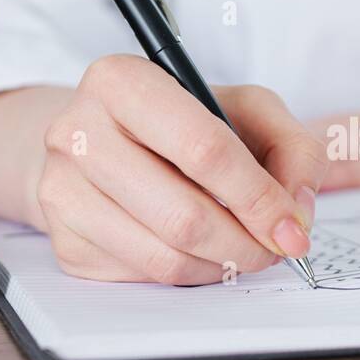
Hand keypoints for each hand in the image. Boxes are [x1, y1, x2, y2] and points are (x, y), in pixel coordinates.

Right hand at [33, 55, 326, 283]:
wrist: (104, 144)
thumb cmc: (183, 123)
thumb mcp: (248, 110)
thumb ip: (293, 148)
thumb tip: (296, 213)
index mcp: (122, 81)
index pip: (203, 148)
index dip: (258, 197)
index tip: (291, 227)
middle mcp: (78, 132)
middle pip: (183, 214)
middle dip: (246, 242)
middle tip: (276, 248)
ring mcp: (63, 190)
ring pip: (165, 257)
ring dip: (222, 264)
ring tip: (245, 249)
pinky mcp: (65, 242)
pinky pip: (144, 277)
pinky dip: (190, 275)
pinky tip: (202, 252)